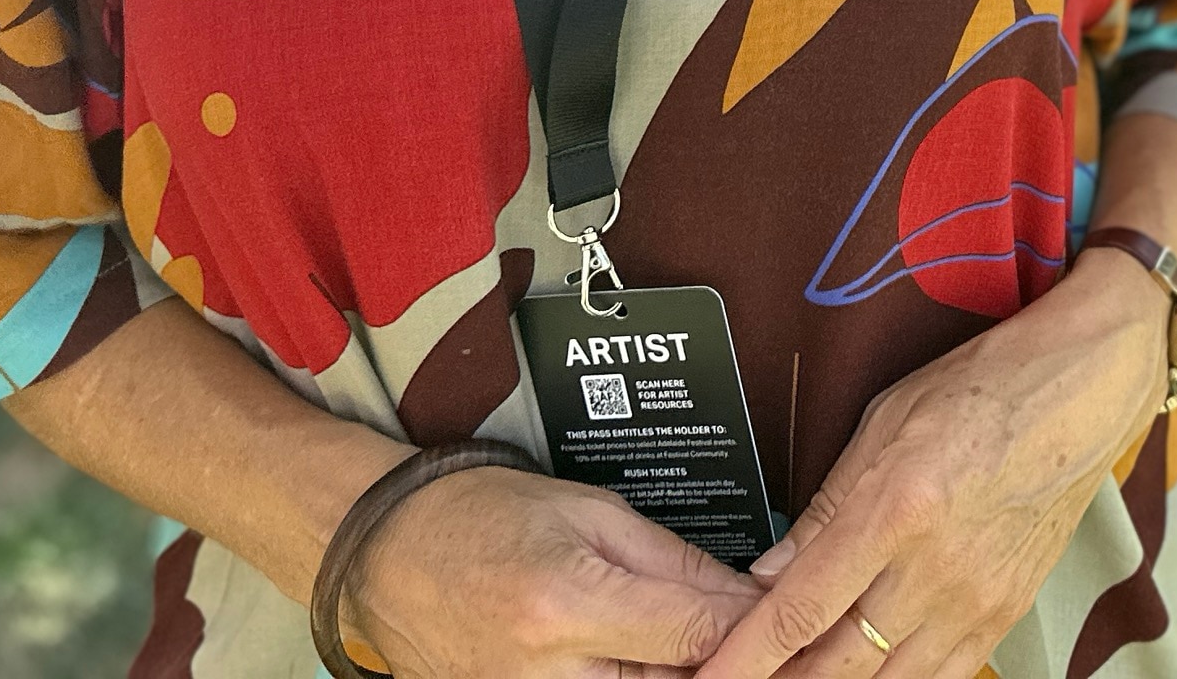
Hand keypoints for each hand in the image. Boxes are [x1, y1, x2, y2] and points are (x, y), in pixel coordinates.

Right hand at [346, 464, 764, 677]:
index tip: (786, 610)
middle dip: (723, 659)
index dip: (754, 626)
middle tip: (763, 637)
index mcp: (568, 604)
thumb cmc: (487, 516)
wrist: (390, 557)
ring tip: (699, 638)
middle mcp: (548, 674)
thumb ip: (675, 563)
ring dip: (683, 669)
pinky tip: (654, 654)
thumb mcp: (593, 513)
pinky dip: (639, 675)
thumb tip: (751, 595)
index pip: (698, 635)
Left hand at [698, 251, 1172, 677]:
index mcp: (899, 510)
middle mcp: (938, 569)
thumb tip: (772, 574)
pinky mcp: (1006, 614)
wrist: (1087, 391)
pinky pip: (942, 677)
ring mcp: (978, 600)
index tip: (708, 678)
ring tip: (799, 676)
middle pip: (838, 665)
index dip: (744, 658)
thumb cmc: (988, 387)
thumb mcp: (886, 422)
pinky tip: (870, 674)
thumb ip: (826, 507)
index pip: (800, 609)